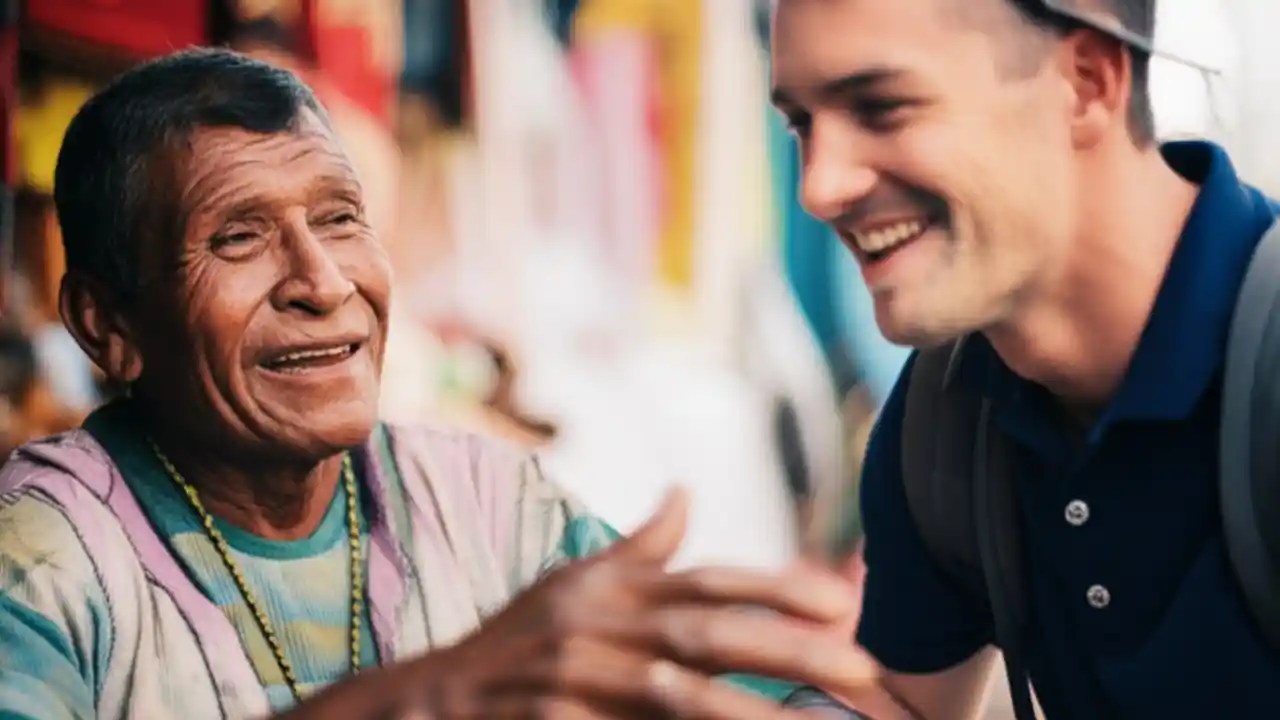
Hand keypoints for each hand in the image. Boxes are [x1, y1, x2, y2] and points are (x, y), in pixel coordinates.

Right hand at [399, 489, 880, 717]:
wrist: (428, 699)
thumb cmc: (514, 641)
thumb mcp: (572, 584)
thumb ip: (638, 549)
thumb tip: (684, 493)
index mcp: (609, 589)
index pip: (704, 581)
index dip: (775, 588)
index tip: (843, 601)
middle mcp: (594, 625)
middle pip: (704, 632)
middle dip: (788, 648)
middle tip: (863, 666)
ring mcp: (570, 677)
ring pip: (675, 693)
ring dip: (749, 711)